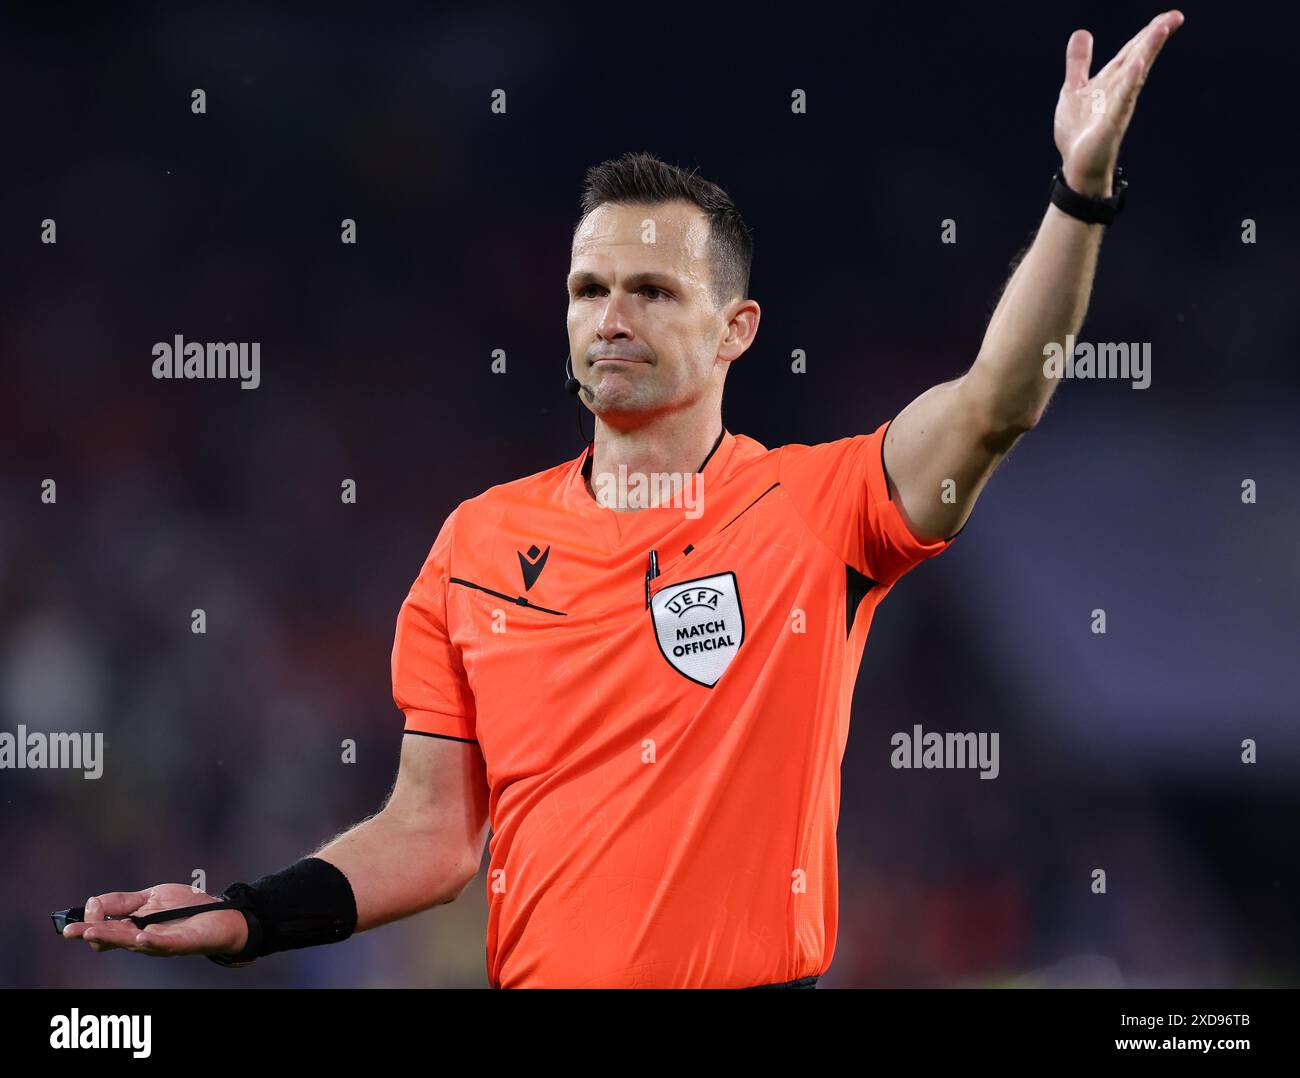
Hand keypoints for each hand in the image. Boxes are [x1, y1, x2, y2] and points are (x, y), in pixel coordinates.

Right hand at [61, 883, 247, 956]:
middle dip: (91, 934)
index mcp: (132, 928)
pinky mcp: (181, 944)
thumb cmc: (186, 907)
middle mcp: (141, 939)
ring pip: (129, 943)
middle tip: (71, 931)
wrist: (222, 914)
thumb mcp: (151, 898)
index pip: (103, 931)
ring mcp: (160, 943)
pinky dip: (150, 942)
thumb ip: (123, 902)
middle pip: (110, 940)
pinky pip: (162, 945)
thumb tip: (92, 903)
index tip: (87, 908)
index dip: (91, 920)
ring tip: (93, 932)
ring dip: (110, 937)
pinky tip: (139, 937)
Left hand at [1054, 10, 1183, 195]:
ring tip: (1160, 29)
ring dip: (1147, 52)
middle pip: (1138, 58)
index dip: (1148, 33)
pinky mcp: (1110, 125)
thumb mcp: (1074, 88)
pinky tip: (1137, 67)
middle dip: (1154, 37)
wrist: (1076, 165)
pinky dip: (1129, 84)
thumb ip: (1079, 62)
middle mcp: (1119, 90)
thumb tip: (1082, 31)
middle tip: (1175, 16)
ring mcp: (1117, 107)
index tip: (1170, 15)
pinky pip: (1122, 102)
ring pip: (1135, 75)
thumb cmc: (1080, 130)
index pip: (1132, 51)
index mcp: (1112, 80)